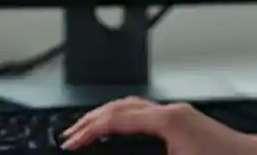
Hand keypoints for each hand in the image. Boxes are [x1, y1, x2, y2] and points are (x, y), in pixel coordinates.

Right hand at [60, 96, 256, 153]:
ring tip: (89, 129)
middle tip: (70, 134)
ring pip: (134, 106)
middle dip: (92, 120)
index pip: (116, 120)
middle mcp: (173, 112)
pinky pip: (147, 113)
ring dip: (108, 116)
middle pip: (121, 107)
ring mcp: (180, 114)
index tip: (71, 142)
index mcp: (167, 120)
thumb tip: (122, 152)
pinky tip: (122, 130)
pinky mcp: (186, 122)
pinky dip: (127, 117)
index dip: (89, 131)